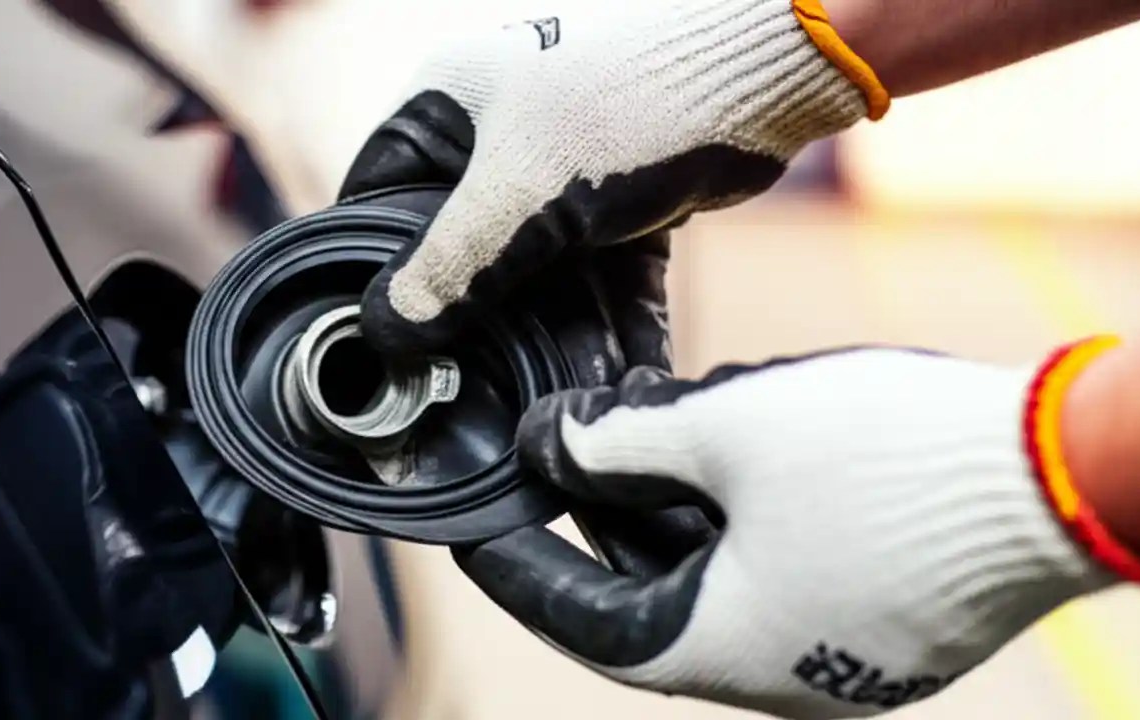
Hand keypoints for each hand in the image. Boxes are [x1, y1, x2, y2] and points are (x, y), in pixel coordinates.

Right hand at [345, 0, 880, 355]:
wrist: (762, 79)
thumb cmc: (631, 103)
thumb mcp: (523, 192)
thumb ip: (455, 264)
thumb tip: (389, 328)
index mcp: (451, 107)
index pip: (382, 194)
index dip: (377, 264)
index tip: (381, 334)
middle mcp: (502, 137)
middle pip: (465, 245)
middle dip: (474, 315)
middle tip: (464, 378)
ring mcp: (565, 171)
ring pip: (538, 270)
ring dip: (551, 332)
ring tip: (551, 394)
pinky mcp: (620, 204)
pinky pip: (600, 276)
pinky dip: (610, 322)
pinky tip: (613, 377)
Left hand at [455, 348, 1112, 718]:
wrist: (1058, 469)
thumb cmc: (888, 458)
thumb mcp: (726, 432)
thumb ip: (618, 441)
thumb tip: (546, 442)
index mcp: (724, 650)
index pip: (584, 620)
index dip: (519, 566)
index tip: (472, 528)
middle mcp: (778, 668)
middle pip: (651, 587)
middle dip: (605, 505)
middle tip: (565, 440)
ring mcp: (836, 646)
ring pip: (716, 566)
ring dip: (677, 493)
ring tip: (650, 415)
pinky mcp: (880, 613)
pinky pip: (776, 562)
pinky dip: (737, 504)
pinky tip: (732, 431)